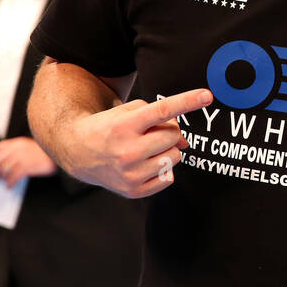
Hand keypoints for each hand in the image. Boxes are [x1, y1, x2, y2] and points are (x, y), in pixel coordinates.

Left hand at [0, 136, 57, 187]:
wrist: (63, 152)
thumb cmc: (48, 153)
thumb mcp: (32, 147)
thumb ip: (20, 152)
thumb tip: (6, 165)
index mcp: (19, 142)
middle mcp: (18, 148)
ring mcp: (23, 157)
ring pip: (4, 168)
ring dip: (1, 177)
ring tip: (2, 182)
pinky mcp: (28, 166)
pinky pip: (13, 176)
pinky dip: (9, 183)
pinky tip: (10, 186)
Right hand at [59, 89, 202, 198]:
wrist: (78, 151)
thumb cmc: (110, 126)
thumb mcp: (128, 111)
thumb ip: (162, 117)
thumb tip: (186, 144)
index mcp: (124, 125)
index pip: (163, 110)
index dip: (188, 101)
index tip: (208, 96)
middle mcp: (126, 151)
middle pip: (174, 136)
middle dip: (169, 132)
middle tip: (151, 133)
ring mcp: (129, 174)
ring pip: (175, 157)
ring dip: (167, 150)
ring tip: (146, 149)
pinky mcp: (133, 191)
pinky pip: (169, 177)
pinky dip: (163, 169)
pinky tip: (144, 164)